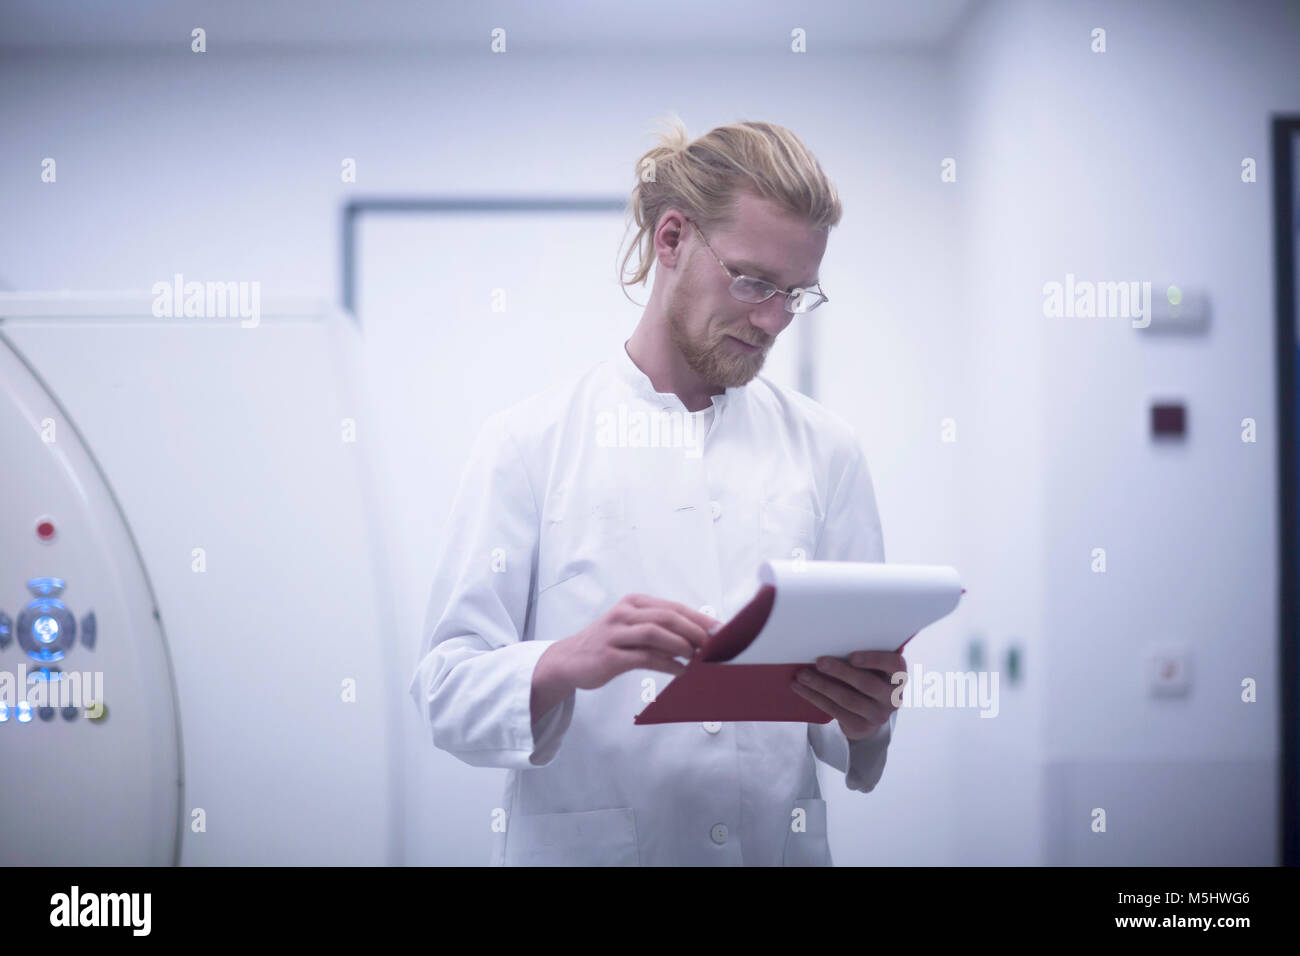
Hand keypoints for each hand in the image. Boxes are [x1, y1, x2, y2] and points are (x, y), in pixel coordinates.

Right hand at [550, 593, 718, 690]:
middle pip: (667, 616)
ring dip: (682, 645)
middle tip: (714, 645)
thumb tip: (698, 640)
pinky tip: (681, 671)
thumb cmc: (608, 644)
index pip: (674, 607)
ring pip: (655, 633)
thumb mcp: (632, 629)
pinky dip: (667, 664)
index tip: (721, 630)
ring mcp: (615, 634)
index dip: (699, 618)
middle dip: (695, 630)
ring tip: (698, 658)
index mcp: (634, 603)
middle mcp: (624, 614)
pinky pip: (644, 658)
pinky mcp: (610, 656)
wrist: (569, 660)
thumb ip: (659, 630)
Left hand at [791, 650, 905, 740]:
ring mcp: (878, 715)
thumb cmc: (865, 678)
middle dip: (841, 672)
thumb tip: (826, 641)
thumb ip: (858, 657)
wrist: (867, 714)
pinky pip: (836, 711)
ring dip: (822, 686)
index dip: (874, 660)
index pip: (894, 665)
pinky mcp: (861, 727)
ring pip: (849, 699)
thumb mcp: (870, 668)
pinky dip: (815, 698)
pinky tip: (801, 688)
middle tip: (819, 661)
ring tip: (803, 675)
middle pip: (867, 684)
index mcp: (897, 676)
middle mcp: (893, 697)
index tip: (852, 656)